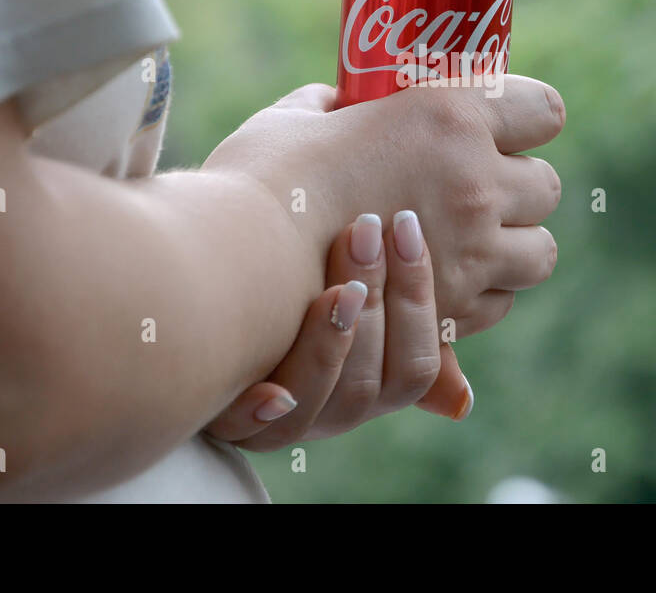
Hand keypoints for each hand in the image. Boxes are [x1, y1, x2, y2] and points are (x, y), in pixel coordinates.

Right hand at [203, 75, 564, 337]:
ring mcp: (470, 253)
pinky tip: (442, 284)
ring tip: (470, 243)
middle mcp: (475, 184)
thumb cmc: (260, 178)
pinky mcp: (452, 312)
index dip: (527, 116)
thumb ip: (335, 107)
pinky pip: (499, 304)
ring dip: (513, 246)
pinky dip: (482, 295)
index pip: (543, 110)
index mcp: (448, 116)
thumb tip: (341, 103)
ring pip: (540, 253)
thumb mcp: (297, 121)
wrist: (235, 265)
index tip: (509, 123)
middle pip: (546, 186)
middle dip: (518, 186)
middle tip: (475, 188)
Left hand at [204, 211, 472, 448]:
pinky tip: (270, 387)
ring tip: (333, 286)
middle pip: (371, 382)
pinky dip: (263, 407)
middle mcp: (329, 411)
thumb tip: (462, 398)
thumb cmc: (290, 278)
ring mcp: (280, 419)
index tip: (406, 227)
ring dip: (331, 343)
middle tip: (365, 228)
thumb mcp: (352, 293)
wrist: (193, 296)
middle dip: (376, 302)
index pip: (414, 366)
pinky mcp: (225, 417)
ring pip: (321, 403)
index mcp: (369, 384)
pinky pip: (249, 429)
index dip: (417, 301)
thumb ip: (403, 317)